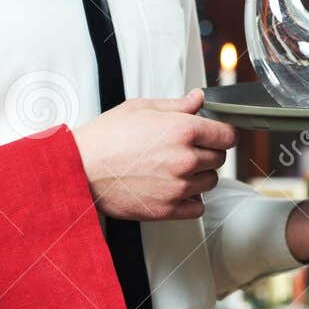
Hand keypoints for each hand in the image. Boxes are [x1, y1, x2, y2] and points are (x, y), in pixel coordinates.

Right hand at [72, 88, 235, 221]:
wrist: (81, 169)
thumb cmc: (105, 137)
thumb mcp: (140, 108)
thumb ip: (176, 105)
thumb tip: (198, 99)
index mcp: (182, 130)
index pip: (227, 135)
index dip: (221, 133)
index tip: (215, 135)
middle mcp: (185, 159)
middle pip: (219, 159)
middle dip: (207, 152)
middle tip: (185, 149)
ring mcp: (178, 187)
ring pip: (210, 182)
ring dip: (199, 176)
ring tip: (175, 168)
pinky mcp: (168, 209)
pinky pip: (198, 207)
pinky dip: (190, 199)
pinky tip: (174, 188)